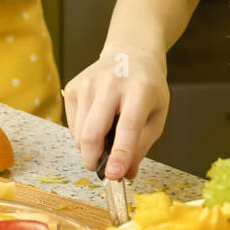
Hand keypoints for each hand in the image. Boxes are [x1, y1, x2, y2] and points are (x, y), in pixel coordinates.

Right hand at [63, 47, 167, 180]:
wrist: (130, 53)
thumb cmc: (147, 87)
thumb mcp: (157, 115)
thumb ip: (142, 146)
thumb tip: (124, 174)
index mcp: (139, 89)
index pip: (128, 127)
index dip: (120, 154)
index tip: (113, 176)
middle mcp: (110, 82)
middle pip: (92, 133)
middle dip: (94, 160)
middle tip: (103, 169)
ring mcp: (87, 83)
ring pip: (80, 134)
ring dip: (90, 148)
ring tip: (107, 136)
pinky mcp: (72, 87)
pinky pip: (72, 126)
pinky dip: (83, 135)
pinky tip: (98, 122)